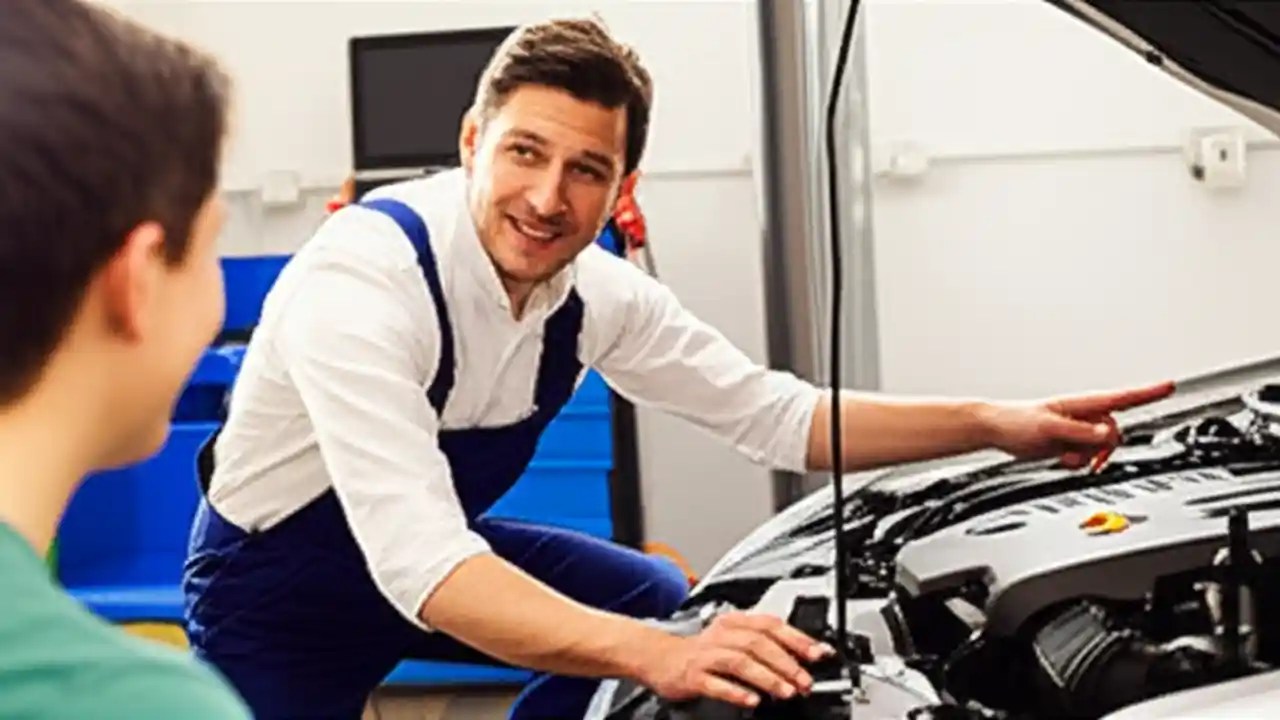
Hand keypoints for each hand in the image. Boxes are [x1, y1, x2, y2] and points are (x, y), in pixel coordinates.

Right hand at [639, 611, 833, 707]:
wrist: (659, 657)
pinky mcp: (692, 676)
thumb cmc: (701, 651)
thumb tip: (801, 658)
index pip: (770, 624)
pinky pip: (715, 683)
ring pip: (740, 662)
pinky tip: (752, 701)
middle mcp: (721, 635)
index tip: (818, 653)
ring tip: (786, 692)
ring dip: (766, 677)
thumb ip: (762, 645)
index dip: (797, 638)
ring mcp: (705, 655)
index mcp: (734, 623)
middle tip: (804, 681)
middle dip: (786, 663)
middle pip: (757, 644)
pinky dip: (736, 692)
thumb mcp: (732, 639)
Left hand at [981, 381, 1174, 468]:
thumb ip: (1082, 432)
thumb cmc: (1016, 421)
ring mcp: (1077, 430)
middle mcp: (1084, 416)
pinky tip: (1059, 458)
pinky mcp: (1069, 444)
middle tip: (1078, 453)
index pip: (1123, 398)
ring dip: (1086, 457)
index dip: (1148, 393)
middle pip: (1114, 434)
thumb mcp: (1050, 428)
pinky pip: (1086, 458)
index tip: (1171, 386)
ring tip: (1062, 453)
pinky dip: (1076, 463)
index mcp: (1082, 405)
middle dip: (1101, 448)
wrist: (996, 430)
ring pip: (1100, 448)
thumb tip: (1110, 433)